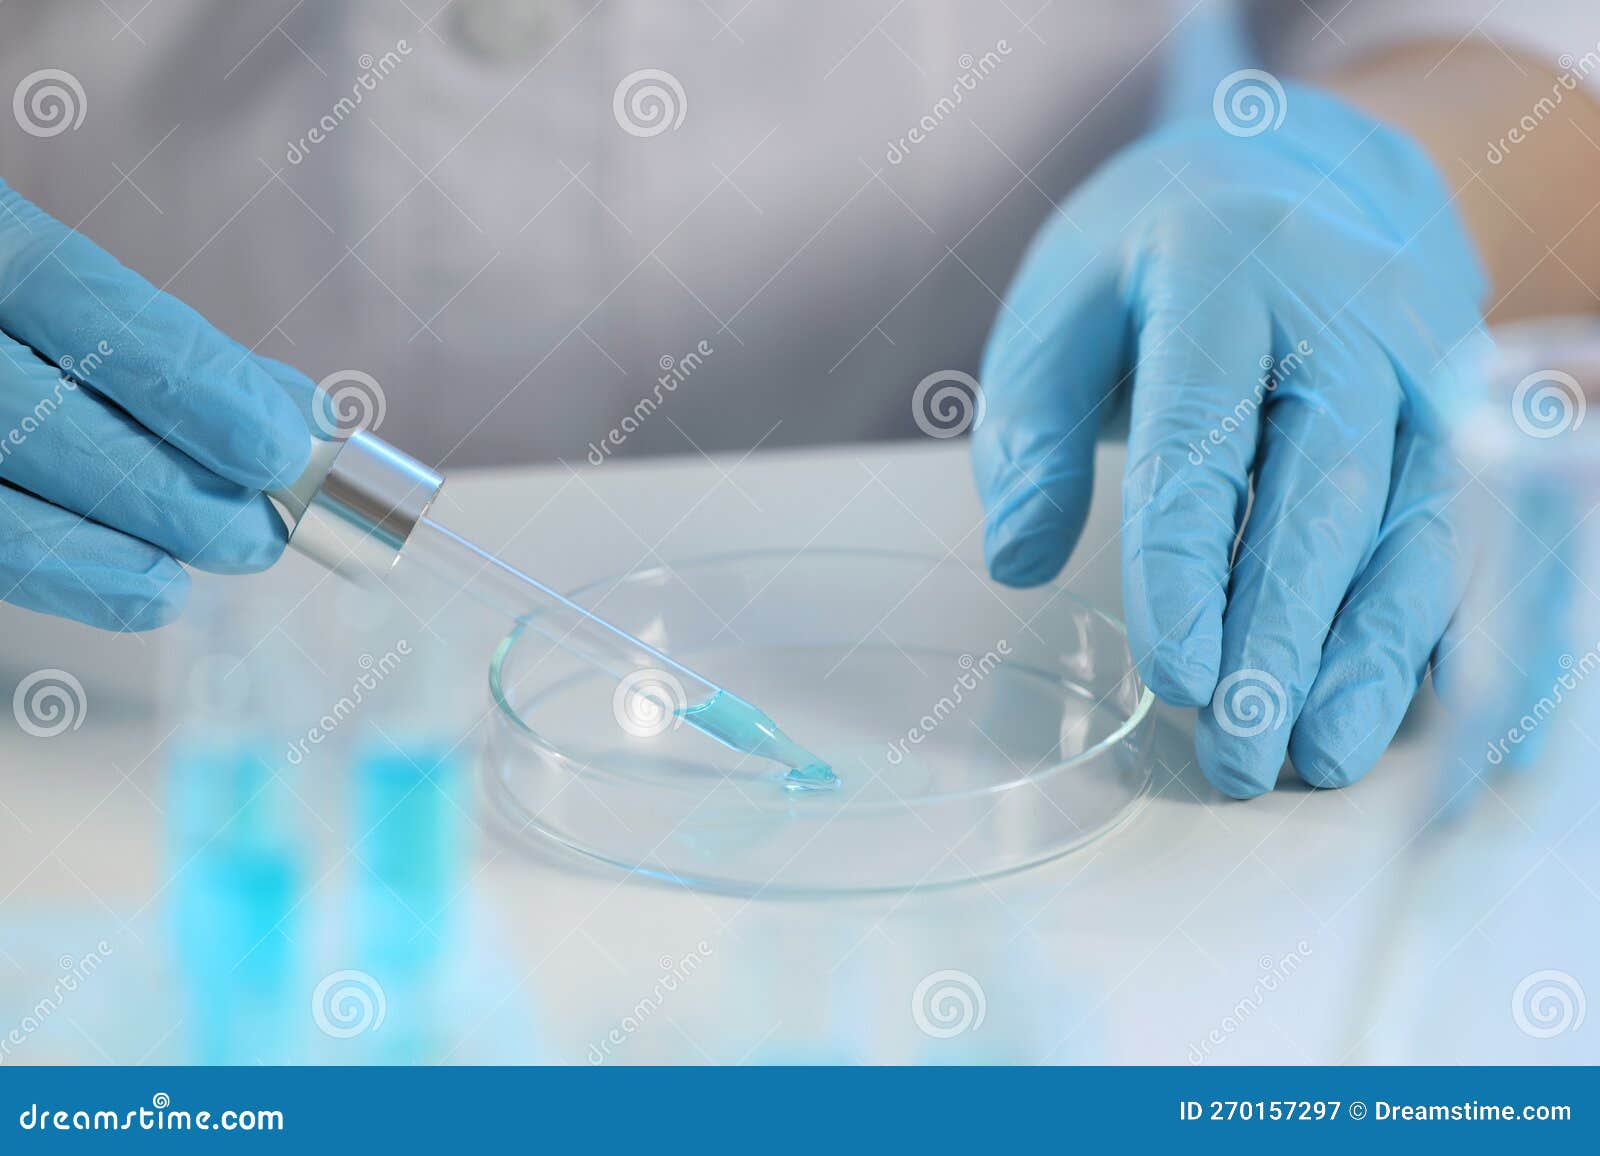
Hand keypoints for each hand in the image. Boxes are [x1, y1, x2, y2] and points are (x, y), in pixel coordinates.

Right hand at [0, 179, 313, 629]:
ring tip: (224, 554)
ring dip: (126, 537)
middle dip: (169, 486)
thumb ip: (181, 352)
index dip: (185, 379)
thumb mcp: (87, 299)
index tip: (281, 447)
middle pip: (34, 412)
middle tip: (263, 532)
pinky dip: (67, 572)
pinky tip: (150, 589)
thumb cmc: (30, 324)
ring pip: (1, 488)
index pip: (73, 296)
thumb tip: (304, 419)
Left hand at [972, 83, 1489, 797]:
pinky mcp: (1472, 418)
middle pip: (1330, 491)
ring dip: (1377, 655)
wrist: (1294, 178)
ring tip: (1323, 759)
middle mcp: (1354, 311)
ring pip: (1420, 524)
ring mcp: (1433, 363)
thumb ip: (1030, 434)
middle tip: (1244, 756)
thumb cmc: (1152, 264)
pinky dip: (1460, 632)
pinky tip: (1436, 722)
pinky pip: (1480, 533)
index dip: (1188, 567)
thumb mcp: (1060, 313)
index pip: (1205, 437)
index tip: (1177, 679)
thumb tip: (1018, 560)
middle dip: (1287, 636)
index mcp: (1228, 268)